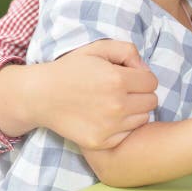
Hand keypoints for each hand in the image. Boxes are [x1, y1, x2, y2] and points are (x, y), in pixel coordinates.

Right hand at [15, 40, 156, 147]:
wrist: (39, 96)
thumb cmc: (71, 69)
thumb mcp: (98, 49)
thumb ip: (127, 51)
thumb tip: (145, 69)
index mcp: (118, 80)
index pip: (152, 82)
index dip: (142, 77)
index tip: (128, 77)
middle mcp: (116, 105)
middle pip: (151, 101)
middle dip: (141, 94)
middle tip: (122, 91)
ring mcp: (109, 126)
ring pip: (143, 118)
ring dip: (134, 111)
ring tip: (114, 103)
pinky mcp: (101, 141)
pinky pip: (128, 134)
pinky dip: (123, 127)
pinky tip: (107, 118)